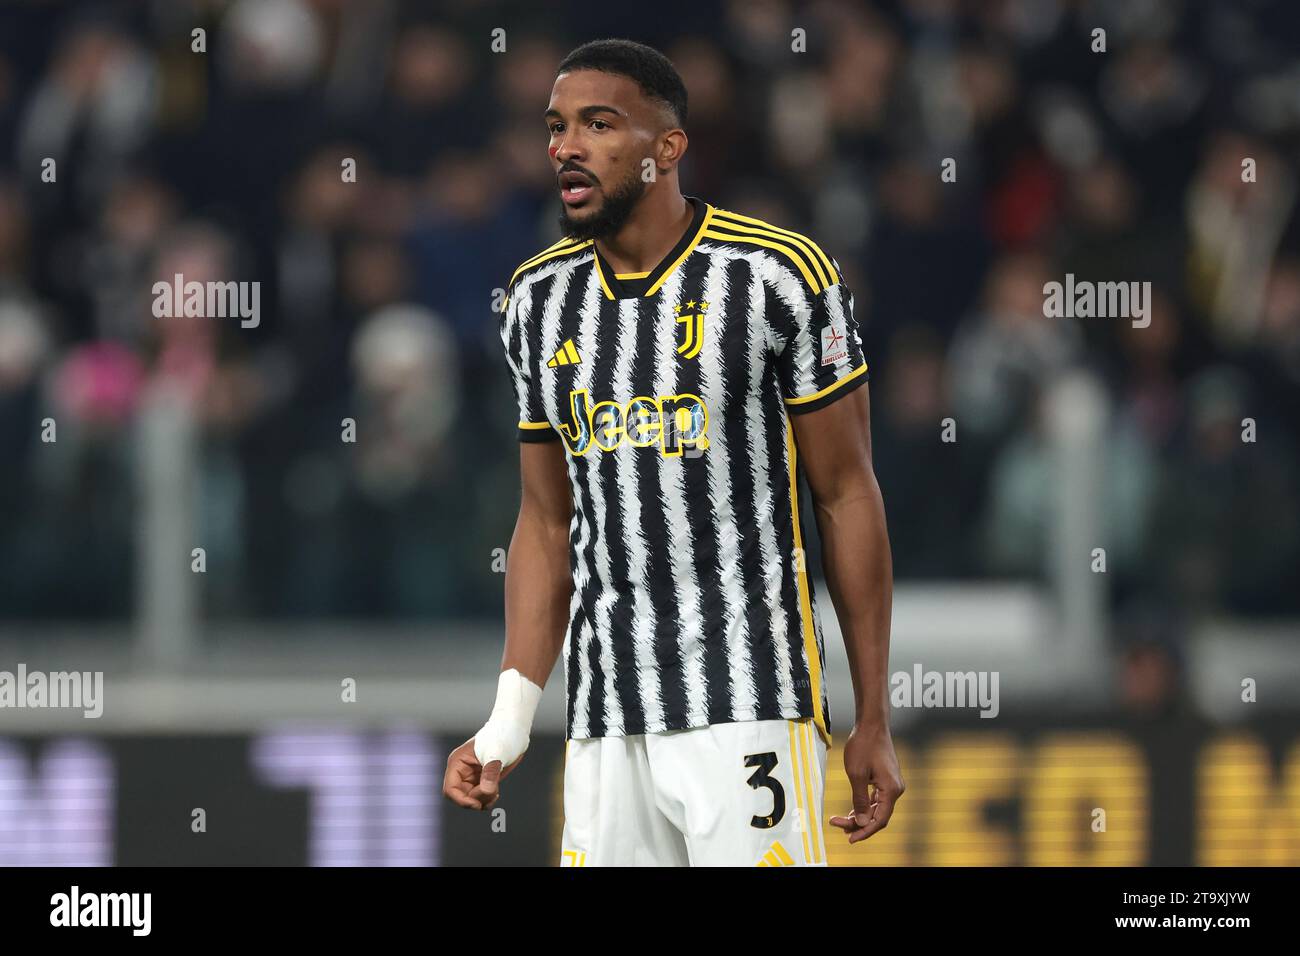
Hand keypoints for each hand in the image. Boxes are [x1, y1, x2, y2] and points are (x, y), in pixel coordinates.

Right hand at [442, 736, 523, 810]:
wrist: (515, 730)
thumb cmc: (503, 735)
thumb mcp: (497, 752)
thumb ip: (490, 772)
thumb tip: (486, 791)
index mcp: (457, 762)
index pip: (450, 790)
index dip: (461, 801)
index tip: (477, 805)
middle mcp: (461, 771)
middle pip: (460, 797)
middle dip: (476, 800)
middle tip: (493, 793)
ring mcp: (471, 776)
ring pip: (470, 800)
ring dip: (483, 801)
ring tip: (496, 792)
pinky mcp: (482, 780)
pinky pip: (479, 798)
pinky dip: (486, 801)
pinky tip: (495, 794)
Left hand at [828, 723, 903, 843]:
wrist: (871, 724)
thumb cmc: (863, 745)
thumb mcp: (856, 775)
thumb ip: (860, 800)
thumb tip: (862, 822)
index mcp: (891, 790)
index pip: (880, 820)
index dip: (865, 832)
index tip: (849, 839)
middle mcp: (896, 789)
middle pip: (878, 816)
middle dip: (858, 824)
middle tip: (837, 825)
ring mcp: (892, 784)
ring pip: (877, 808)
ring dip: (860, 815)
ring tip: (840, 820)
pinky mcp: (886, 779)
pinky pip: (877, 799)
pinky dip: (864, 806)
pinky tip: (852, 810)